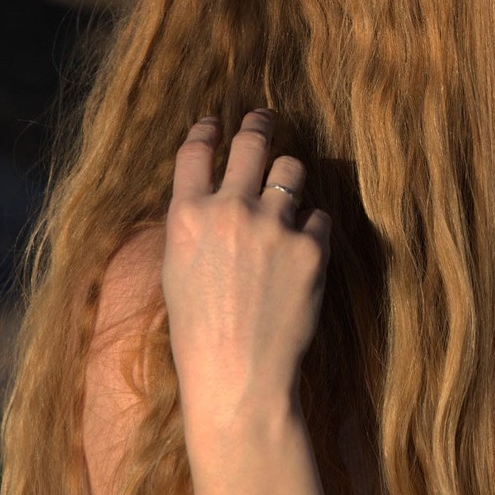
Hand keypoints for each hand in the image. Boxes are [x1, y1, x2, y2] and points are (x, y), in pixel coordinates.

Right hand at [162, 110, 330, 426]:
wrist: (239, 376)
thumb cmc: (200, 332)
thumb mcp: (177, 270)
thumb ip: (195, 224)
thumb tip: (215, 190)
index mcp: (187, 217)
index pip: (195, 151)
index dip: (206, 130)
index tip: (215, 122)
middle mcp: (229, 210)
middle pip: (250, 142)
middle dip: (258, 125)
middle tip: (263, 119)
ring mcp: (273, 226)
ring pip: (291, 169)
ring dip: (288, 177)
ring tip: (285, 191)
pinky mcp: (311, 247)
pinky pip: (317, 217)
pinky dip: (309, 230)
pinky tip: (299, 254)